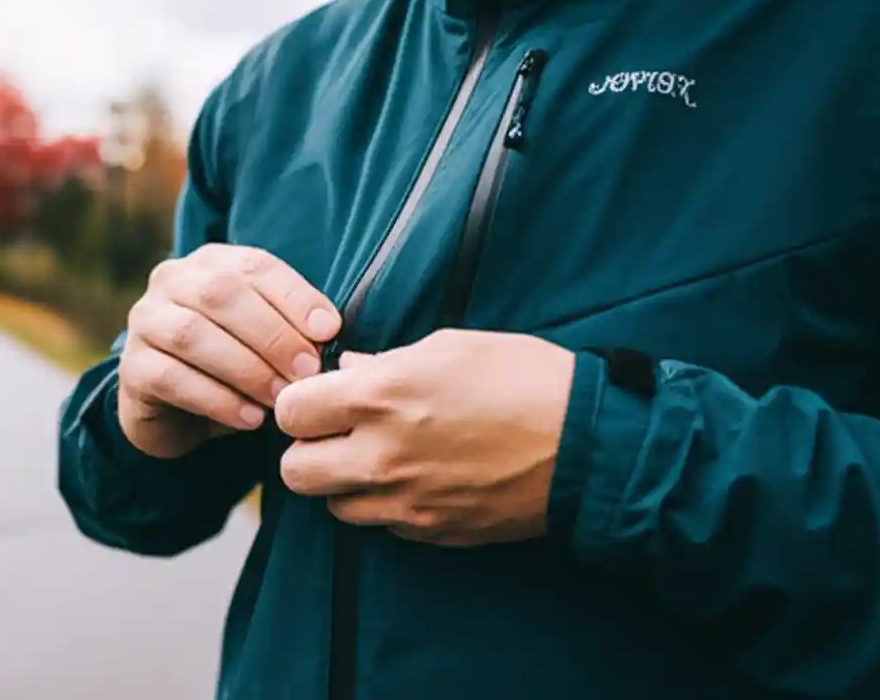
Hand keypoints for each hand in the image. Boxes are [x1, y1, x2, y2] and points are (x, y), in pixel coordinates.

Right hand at [119, 244, 340, 458]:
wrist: (179, 414)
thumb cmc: (234, 367)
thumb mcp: (265, 340)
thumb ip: (291, 327)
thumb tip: (326, 330)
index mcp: (211, 263)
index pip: (254, 265)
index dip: (294, 296)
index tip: (328, 331)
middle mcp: (171, 282)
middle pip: (221, 294)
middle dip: (271, 334)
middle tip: (306, 371)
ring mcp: (144, 322)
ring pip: (192, 334)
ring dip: (245, 368)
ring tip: (279, 398)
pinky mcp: (132, 368)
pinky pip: (171, 378)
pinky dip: (216, 399)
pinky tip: (249, 419)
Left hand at [275, 330, 574, 546]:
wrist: (588, 446)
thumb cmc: (525, 379)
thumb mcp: (451, 348)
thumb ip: (386, 363)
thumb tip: (348, 373)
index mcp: (380, 398)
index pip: (290, 412)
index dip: (300, 403)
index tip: (319, 399)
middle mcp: (381, 456)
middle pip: (294, 472)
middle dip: (307, 451)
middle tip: (336, 435)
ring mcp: (405, 502)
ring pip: (333, 507)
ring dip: (345, 483)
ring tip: (379, 458)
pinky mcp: (431, 531)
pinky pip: (382, 526)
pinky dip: (387, 506)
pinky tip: (418, 480)